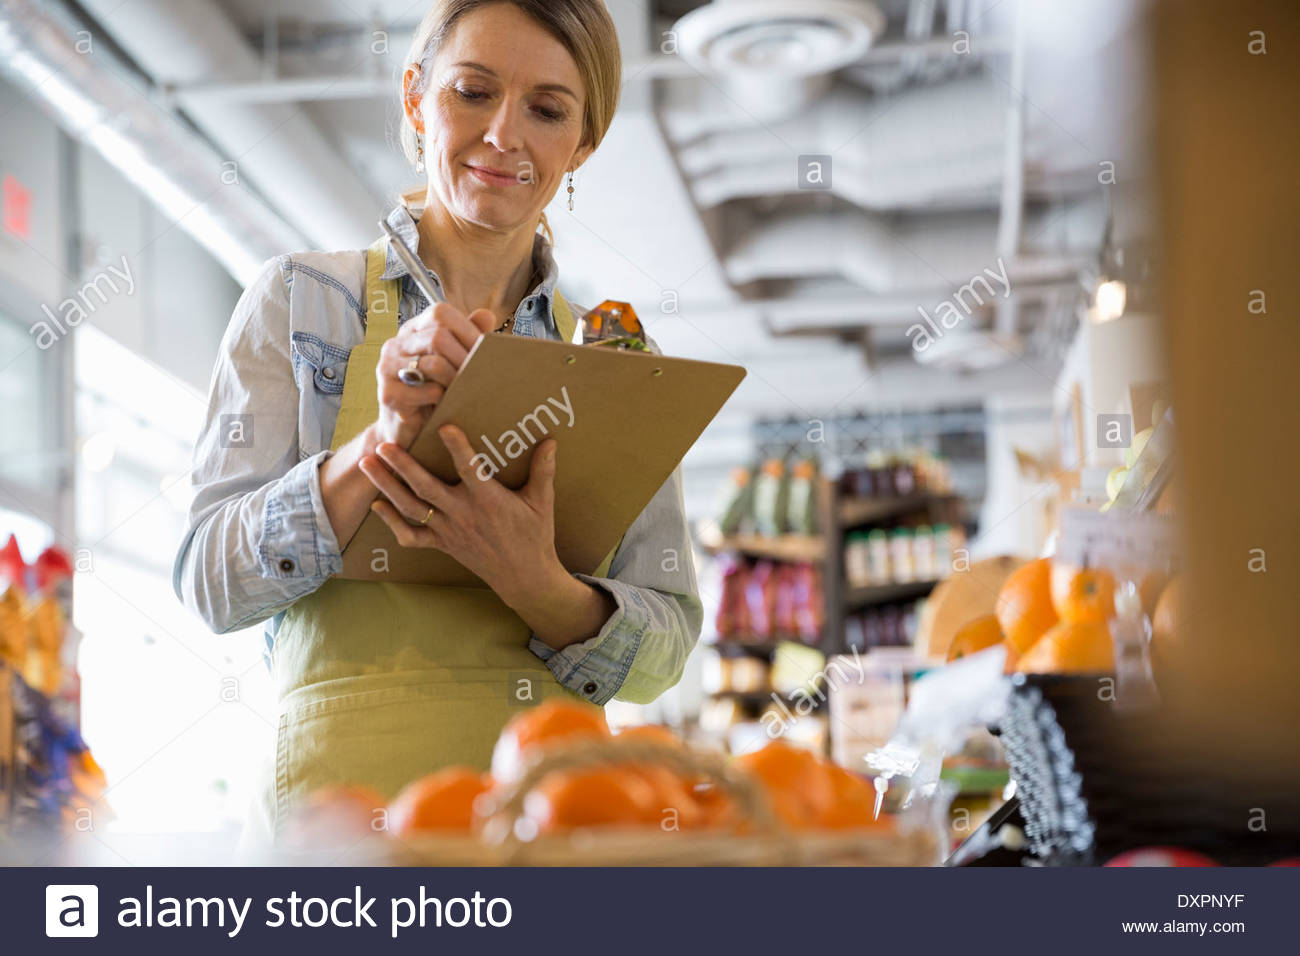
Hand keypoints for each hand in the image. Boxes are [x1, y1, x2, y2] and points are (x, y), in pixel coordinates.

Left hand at [359, 424, 565, 598]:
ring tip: (368, 464)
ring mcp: (449, 531)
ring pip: (411, 508)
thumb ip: (543, 471)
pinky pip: (411, 536)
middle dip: (402, 466)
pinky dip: (391, 523)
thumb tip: (551, 440)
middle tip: (383, 444)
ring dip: (387, 487)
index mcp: (489, 501)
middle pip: (426, 488)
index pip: (471, 470)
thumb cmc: (535, 537)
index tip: (445, 427)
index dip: (458, 448)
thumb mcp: (542, 503)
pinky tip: (377, 505)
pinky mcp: (442, 544)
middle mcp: (464, 514)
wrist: (524, 578)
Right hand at [374, 303, 496, 447]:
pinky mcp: (388, 393)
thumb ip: (468, 337)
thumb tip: (486, 316)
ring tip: (466, 390)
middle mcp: (396, 344)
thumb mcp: (454, 362)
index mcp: (413, 331)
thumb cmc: (434, 392)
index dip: (467, 329)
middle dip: (465, 357)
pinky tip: (447, 404)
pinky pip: (427, 391)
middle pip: (438, 336)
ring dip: (457, 379)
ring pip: (434, 364)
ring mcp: (388, 367)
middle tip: (480, 375)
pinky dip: (444, 398)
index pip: (440, 313)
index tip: (485, 350)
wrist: (410, 430)